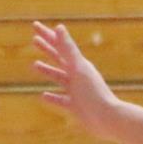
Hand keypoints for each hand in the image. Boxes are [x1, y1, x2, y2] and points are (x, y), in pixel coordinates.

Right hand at [33, 21, 119, 135]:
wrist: (108, 118)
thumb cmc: (94, 91)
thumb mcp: (78, 68)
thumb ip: (68, 49)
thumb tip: (59, 27)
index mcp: (78, 64)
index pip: (60, 45)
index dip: (47, 35)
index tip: (35, 25)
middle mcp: (77, 75)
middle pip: (59, 58)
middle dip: (46, 49)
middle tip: (34, 39)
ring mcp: (76, 91)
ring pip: (58, 78)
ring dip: (47, 71)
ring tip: (34, 64)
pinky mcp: (75, 107)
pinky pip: (61, 100)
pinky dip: (52, 98)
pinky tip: (43, 96)